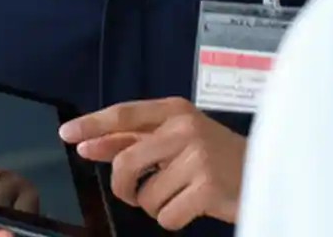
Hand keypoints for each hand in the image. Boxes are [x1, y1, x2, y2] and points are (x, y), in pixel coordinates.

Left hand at [59, 97, 245, 229]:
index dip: (92, 124)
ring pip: (146, 195)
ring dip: (156, 206)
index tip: (67, 134)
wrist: (265, 175)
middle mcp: (185, 128)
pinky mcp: (207, 188)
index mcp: (175, 111)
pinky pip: (166, 216)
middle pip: (126, 161)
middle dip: (123, 186)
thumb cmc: (216, 158)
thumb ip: (134, 140)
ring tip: (181, 195)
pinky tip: (193, 206)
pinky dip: (173, 219)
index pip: (124, 115)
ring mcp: (197, 157)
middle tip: (135, 194)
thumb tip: (88, 145)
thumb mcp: (177, 139)